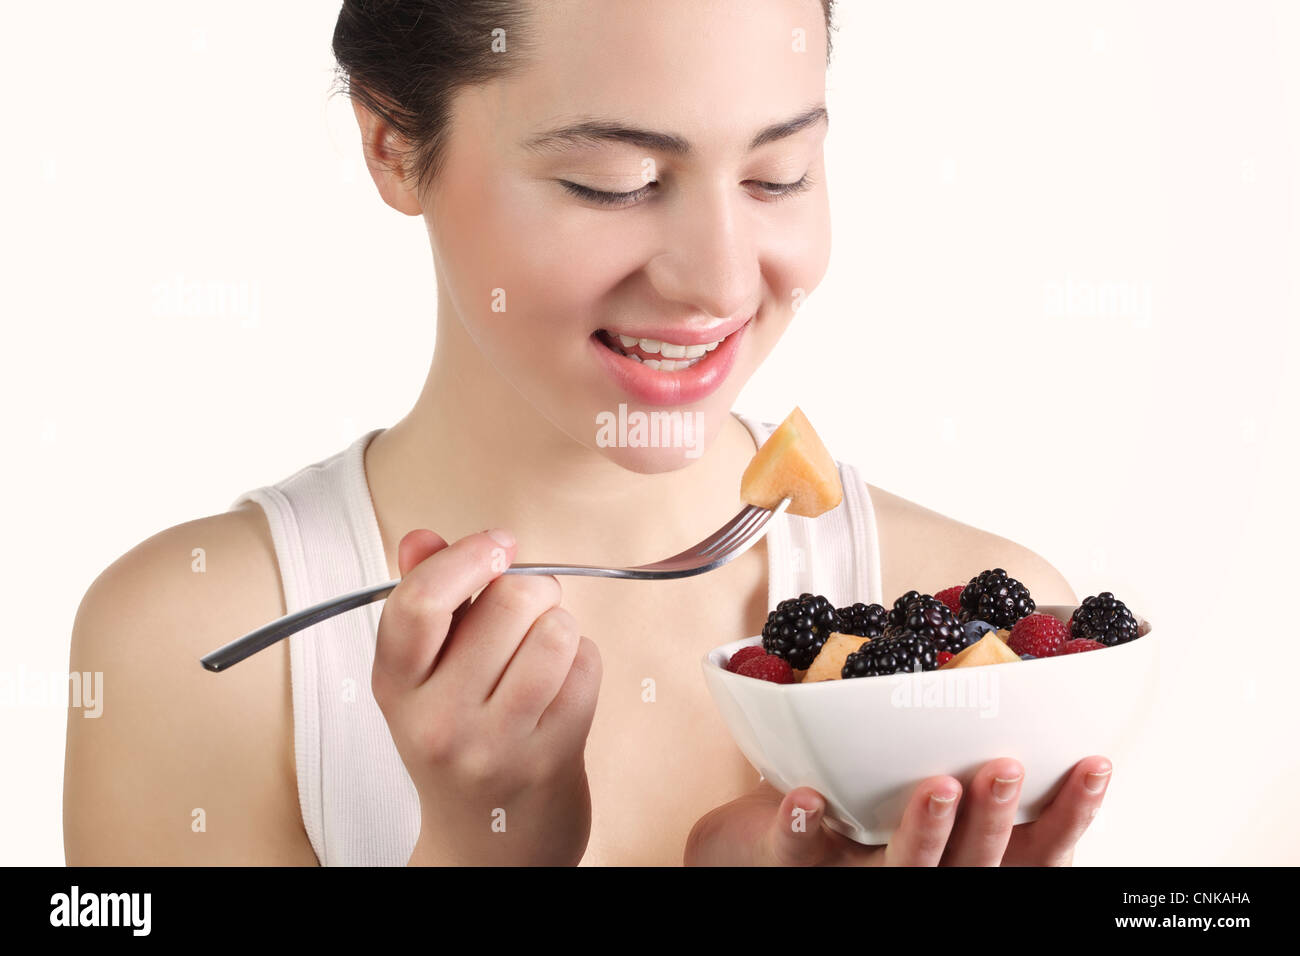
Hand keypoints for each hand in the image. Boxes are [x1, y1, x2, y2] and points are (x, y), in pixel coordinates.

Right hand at [373, 528, 601, 865]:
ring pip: (556, 631)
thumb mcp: (422, 678)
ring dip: (560, 626)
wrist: (487, 845)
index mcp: (396, 686)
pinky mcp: (551, 759)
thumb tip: (421, 539)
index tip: (498, 545)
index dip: (468, 556)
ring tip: (545, 649)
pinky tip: (563, 686)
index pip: (420, 602)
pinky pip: (588, 668)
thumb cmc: (460, 743)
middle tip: (530, 608)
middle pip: (508, 602)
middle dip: (533, 589)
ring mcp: (496, 743)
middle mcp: (438, 719)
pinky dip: (585, 663)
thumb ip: (423, 601)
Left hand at [684, 756, 1111, 865]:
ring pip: (901, 868)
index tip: (1094, 763)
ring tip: (936, 786)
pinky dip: (804, 827)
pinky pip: (799, 852)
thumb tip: (1027, 688)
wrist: (771, 839)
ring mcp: (858, 874)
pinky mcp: (796, 864)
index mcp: (962, 855)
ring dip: (922, 829)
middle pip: (973, 865)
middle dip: (993, 821)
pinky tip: (809, 798)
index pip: (1033, 851)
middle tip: (1005, 768)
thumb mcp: (931, 780)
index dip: (1069, 815)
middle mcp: (922, 873)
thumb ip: (969, 753)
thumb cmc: (864, 806)